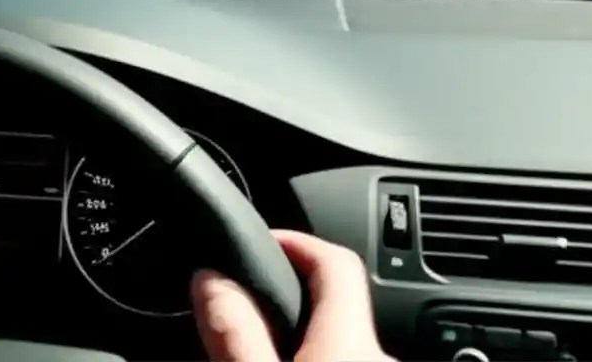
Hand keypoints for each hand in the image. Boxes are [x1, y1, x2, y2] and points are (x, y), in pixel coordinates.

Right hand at [190, 229, 393, 361]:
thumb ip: (237, 334)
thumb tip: (211, 278)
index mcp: (353, 344)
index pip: (336, 261)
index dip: (295, 241)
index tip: (261, 241)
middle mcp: (381, 359)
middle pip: (335, 303)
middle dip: (291, 294)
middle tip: (244, 302)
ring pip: (340, 340)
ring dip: (301, 334)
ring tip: (255, 344)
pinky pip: (345, 360)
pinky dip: (316, 355)